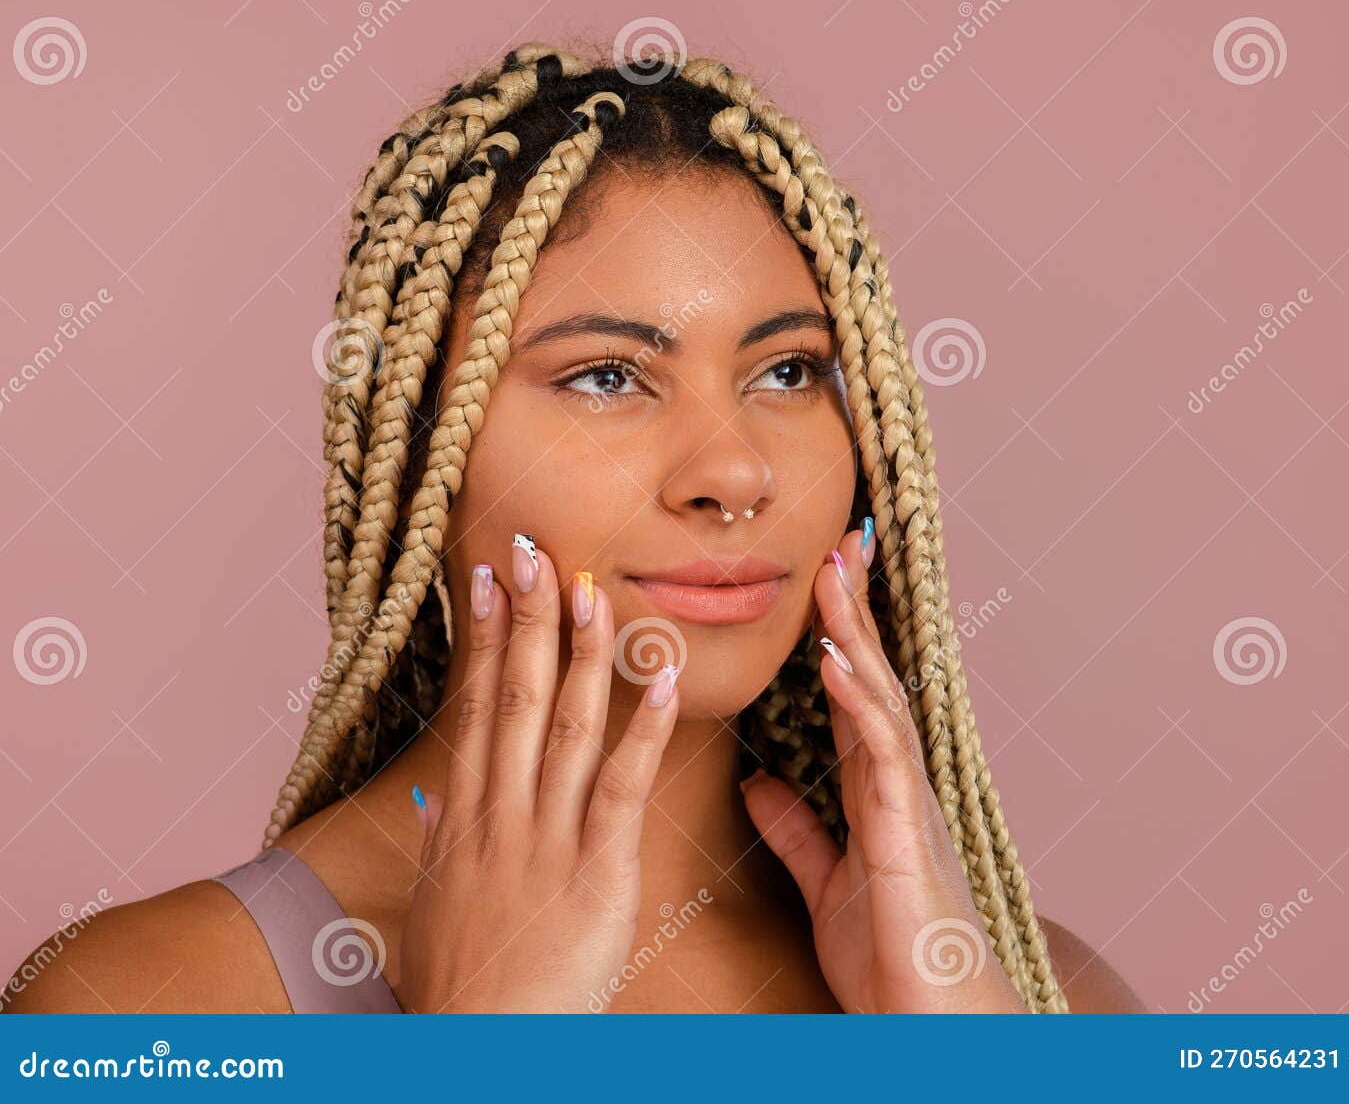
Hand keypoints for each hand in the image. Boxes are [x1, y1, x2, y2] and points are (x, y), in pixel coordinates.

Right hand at [397, 542, 680, 1011]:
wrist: (482, 1049)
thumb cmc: (463, 989)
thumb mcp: (436, 911)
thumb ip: (439, 848)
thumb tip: (432, 801)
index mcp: (467, 821)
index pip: (477, 709)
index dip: (484, 640)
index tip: (487, 581)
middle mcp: (500, 816)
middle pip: (516, 699)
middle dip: (527, 621)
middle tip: (536, 552)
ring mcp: (547, 841)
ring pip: (567, 728)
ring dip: (583, 655)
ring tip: (596, 592)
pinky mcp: (597, 873)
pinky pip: (622, 788)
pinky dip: (644, 732)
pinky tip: (664, 682)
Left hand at [740, 525, 1026, 1012]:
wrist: (932, 1017)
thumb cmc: (890, 954)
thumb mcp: (825, 882)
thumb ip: (796, 828)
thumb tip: (756, 780)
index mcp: (871, 790)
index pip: (850, 693)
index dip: (836, 634)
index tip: (821, 576)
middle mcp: (894, 782)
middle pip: (870, 676)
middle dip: (853, 609)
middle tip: (839, 540)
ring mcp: (906, 800)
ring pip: (880, 698)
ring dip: (857, 633)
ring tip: (835, 572)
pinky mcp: (905, 831)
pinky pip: (882, 755)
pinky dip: (861, 704)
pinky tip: (837, 663)